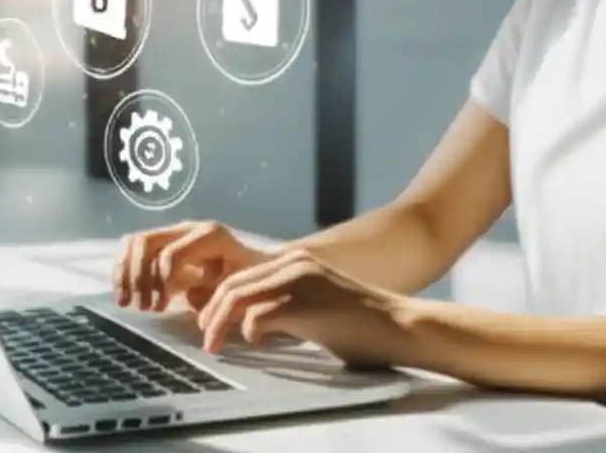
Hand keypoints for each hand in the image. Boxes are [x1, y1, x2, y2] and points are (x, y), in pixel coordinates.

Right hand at [112, 220, 275, 313]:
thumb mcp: (237, 289)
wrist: (251, 266)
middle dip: (139, 278)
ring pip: (134, 243)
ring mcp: (173, 232)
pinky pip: (131, 249)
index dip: (160, 281)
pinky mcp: (162, 243)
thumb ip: (217, 298)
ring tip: (127, 305)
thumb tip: (196, 312)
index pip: (171, 254)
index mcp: (209, 236)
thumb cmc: (246, 279)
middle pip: (146, 243)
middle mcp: (188, 228)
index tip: (160, 309)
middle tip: (143, 308)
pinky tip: (123, 297)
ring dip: (126, 274)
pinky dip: (122, 272)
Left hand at [196, 247, 414, 366]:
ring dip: (220, 323)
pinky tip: (255, 343)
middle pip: (231, 284)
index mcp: (294, 261)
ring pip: (237, 296)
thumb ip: (284, 306)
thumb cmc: (360, 325)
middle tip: (206, 339)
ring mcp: (299, 279)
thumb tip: (249, 324)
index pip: (240, 276)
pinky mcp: (305, 301)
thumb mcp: (314, 306)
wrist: (398, 325)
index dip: (218, 302)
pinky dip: (250, 332)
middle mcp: (293, 262)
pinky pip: (259, 315)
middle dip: (211, 314)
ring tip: (215, 345)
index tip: (210, 325)